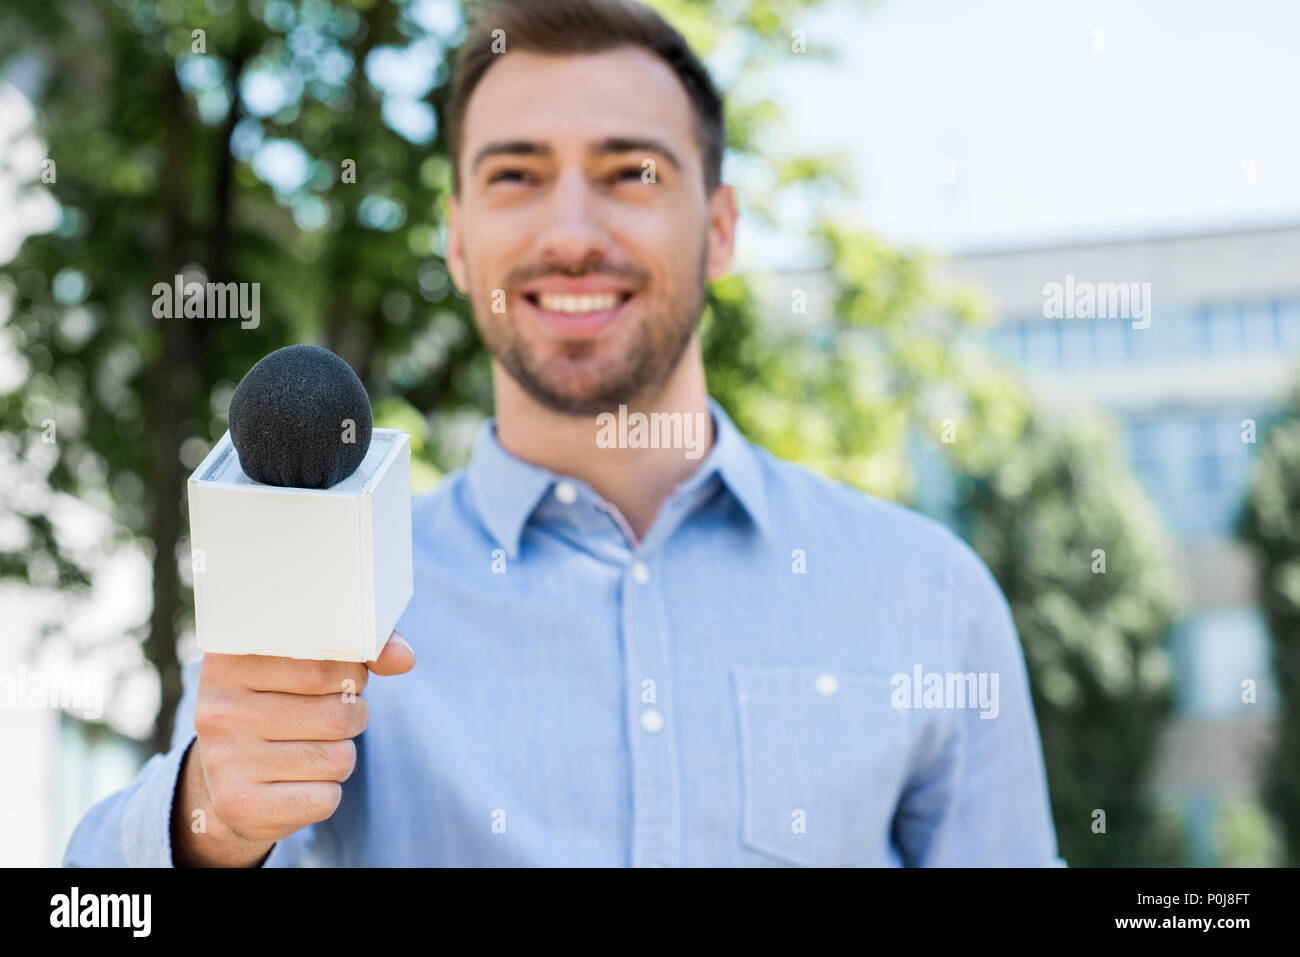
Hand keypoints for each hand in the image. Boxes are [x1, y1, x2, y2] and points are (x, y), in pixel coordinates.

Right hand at [171, 630, 415, 866]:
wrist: (227, 778)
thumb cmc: (282, 704)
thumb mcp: (305, 665)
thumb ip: (359, 649)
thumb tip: (403, 658)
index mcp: (230, 659)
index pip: (325, 660)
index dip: (353, 670)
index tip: (345, 673)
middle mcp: (218, 708)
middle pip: (338, 712)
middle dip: (353, 714)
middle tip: (332, 714)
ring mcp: (224, 759)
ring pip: (338, 758)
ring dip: (341, 755)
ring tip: (311, 748)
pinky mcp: (239, 805)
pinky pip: (325, 799)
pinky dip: (326, 793)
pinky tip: (297, 783)